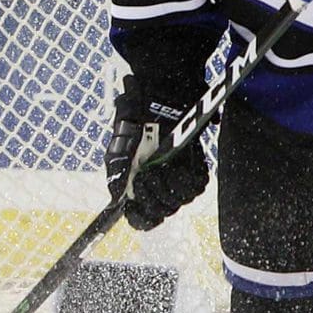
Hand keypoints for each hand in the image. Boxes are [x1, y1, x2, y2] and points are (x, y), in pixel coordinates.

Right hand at [104, 75, 208, 230]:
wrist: (162, 94)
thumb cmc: (139, 115)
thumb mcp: (120, 144)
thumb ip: (117, 173)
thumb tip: (115, 199)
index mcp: (137, 181)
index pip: (142, 216)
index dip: (141, 219)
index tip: (139, 212)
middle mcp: (158, 181)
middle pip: (162, 211)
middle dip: (153, 198)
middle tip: (146, 178)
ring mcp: (177, 174)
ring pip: (180, 200)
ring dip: (169, 186)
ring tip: (160, 166)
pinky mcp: (195, 164)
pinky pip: (197, 185)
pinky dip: (189, 177)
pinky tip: (179, 163)